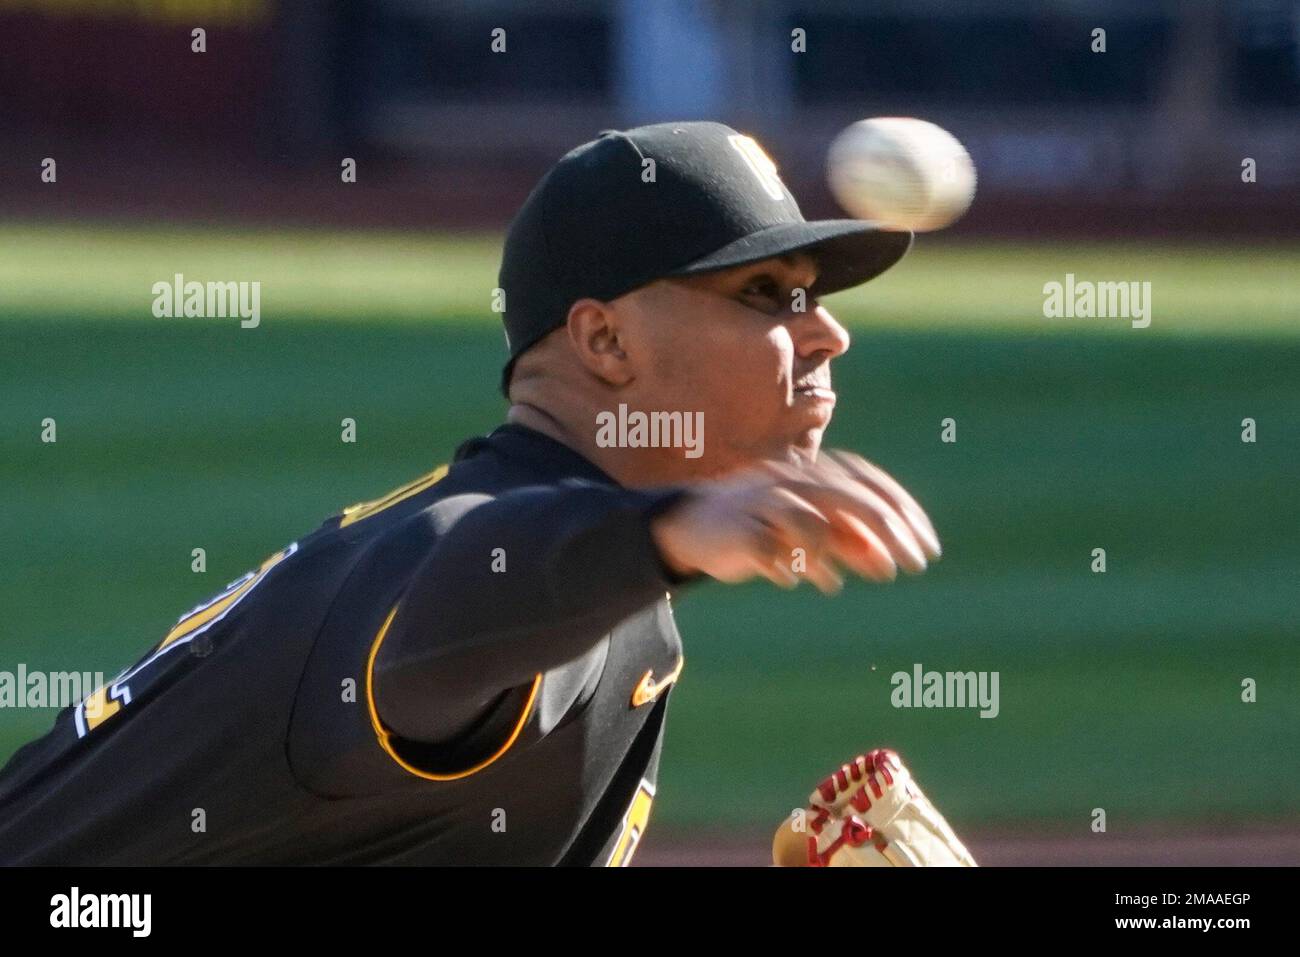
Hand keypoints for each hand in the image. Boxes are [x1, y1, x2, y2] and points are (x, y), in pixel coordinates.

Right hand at [650, 450, 940, 593]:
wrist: (697, 526)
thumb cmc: (765, 527)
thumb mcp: (812, 534)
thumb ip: (848, 543)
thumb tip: (891, 563)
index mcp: (812, 474)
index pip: (868, 483)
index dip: (903, 511)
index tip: (928, 546)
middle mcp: (792, 481)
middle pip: (847, 499)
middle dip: (887, 532)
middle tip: (916, 566)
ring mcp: (763, 502)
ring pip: (807, 521)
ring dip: (834, 552)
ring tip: (843, 582)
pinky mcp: (737, 528)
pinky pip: (768, 547)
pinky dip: (785, 564)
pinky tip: (791, 580)